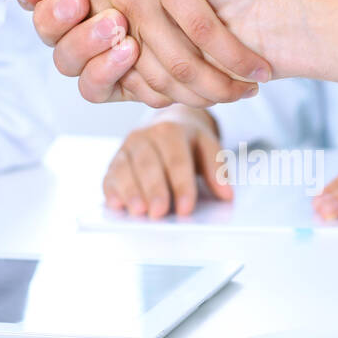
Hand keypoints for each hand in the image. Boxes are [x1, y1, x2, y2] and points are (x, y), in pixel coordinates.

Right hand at [103, 106, 230, 217]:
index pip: (177, 160)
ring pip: (125, 169)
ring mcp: (127, 147)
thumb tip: (226, 195)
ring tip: (139, 212)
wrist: (167, 124)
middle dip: (155, 190)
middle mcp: (145, 135)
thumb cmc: (189, 143)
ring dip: (131, 192)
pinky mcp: (114, 161)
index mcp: (171, 130)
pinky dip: (112, 190)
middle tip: (160, 213)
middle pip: (149, 164)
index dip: (182, 185)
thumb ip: (217, 170)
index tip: (186, 209)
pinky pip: (110, 175)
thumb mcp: (208, 148)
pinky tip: (116, 205)